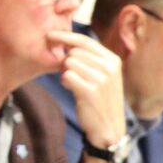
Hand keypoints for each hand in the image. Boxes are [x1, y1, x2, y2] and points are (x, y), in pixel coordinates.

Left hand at [49, 30, 125, 162]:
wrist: (108, 127)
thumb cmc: (101, 99)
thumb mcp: (103, 75)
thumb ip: (90, 59)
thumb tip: (66, 44)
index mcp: (113, 59)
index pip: (85, 41)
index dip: (65, 37)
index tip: (49, 35)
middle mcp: (109, 67)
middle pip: (74, 52)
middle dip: (66, 62)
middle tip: (73, 76)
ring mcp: (101, 78)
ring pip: (68, 64)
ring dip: (66, 73)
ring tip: (76, 85)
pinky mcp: (90, 90)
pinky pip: (66, 76)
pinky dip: (65, 82)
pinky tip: (73, 90)